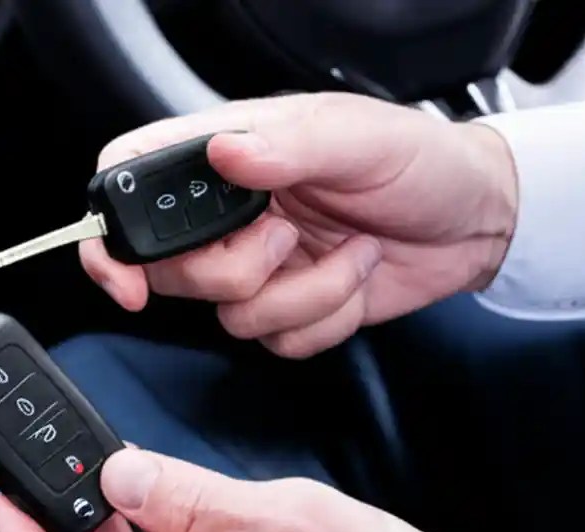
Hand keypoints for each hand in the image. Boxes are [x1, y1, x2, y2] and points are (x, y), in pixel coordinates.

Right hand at [81, 93, 517, 357]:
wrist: (475, 219)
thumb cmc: (418, 161)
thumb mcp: (357, 136)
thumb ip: (288, 146)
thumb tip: (222, 151)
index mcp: (226, 156)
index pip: (129, 184)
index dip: (110, 235)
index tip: (129, 277)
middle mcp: (229, 215)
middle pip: (172, 272)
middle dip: (236, 271)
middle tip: (288, 235)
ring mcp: (257, 266)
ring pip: (230, 316)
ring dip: (304, 293)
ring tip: (347, 249)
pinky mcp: (290, 309)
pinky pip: (278, 342)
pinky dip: (326, 318)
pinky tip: (354, 276)